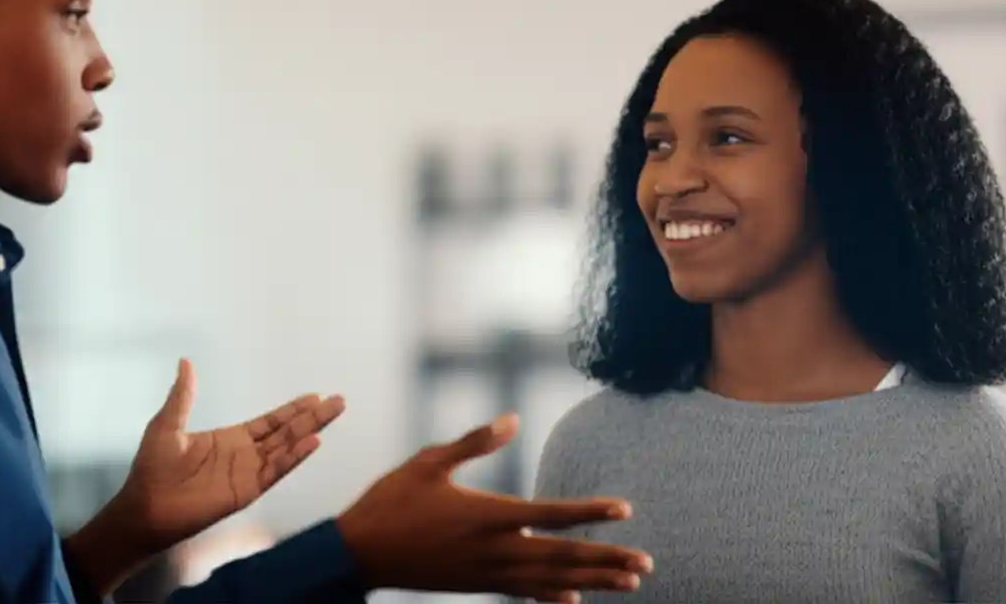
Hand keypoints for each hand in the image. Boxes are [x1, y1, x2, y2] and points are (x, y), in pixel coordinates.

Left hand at [67, 359, 344, 594]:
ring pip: (287, 448)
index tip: (314, 396)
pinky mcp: (248, 491)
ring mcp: (249, 473)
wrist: (146, 507)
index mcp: (230, 439)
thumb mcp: (167, 424)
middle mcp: (245, 455)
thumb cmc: (153, 468)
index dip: (292, 409)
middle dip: (312, 416)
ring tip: (334, 414)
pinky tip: (313, 442)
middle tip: (339, 400)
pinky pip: (276, 470)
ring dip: (311, 431)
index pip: (269, 422)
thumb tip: (186, 362)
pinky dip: (295, 457)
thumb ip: (183, 395)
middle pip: (287, 432)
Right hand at [336, 414, 652, 602]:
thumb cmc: (392, 500)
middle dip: (606, 559)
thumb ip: (474, 442)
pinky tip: (574, 599)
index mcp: (488, 515)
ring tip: (629, 583)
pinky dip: (552, 596)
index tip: (624, 509)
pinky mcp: (476, 585)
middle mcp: (495, 549)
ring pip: (551, 581)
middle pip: (563, 556)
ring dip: (592, 581)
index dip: (591, 512)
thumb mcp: (429, 461)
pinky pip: (524, 594)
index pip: (552, 515)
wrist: (359, 552)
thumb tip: (512, 419)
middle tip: (645, 563)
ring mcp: (486, 573)